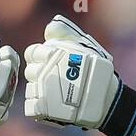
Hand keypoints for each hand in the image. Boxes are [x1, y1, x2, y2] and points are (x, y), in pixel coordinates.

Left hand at [23, 16, 122, 130]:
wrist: (106, 97)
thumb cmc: (95, 68)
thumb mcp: (83, 44)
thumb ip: (65, 32)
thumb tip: (50, 26)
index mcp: (50, 54)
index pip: (31, 52)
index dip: (39, 56)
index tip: (51, 61)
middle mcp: (42, 72)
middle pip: (29, 71)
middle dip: (40, 73)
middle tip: (56, 77)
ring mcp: (41, 91)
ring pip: (30, 89)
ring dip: (39, 90)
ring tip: (55, 92)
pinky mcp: (42, 109)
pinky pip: (30, 106)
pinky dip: (37, 106)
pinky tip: (49, 104)